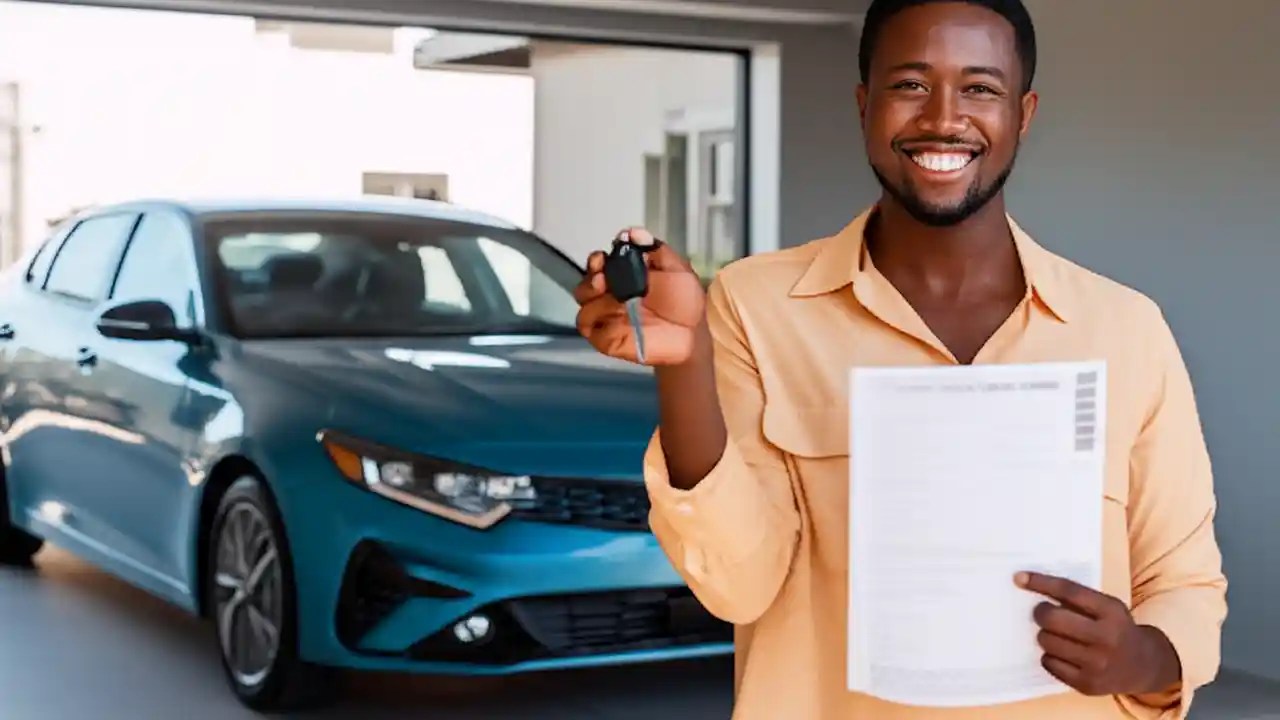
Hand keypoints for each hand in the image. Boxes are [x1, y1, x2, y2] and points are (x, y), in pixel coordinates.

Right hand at [574, 228, 705, 365]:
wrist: (693, 333)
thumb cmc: (685, 301)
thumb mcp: (675, 267)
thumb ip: (653, 249)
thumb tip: (632, 233)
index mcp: (624, 277)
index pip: (598, 265)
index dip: (596, 261)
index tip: (601, 260)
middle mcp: (612, 296)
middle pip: (584, 287)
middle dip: (589, 281)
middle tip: (602, 280)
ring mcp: (608, 318)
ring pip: (584, 308)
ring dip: (596, 303)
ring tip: (617, 302)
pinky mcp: (607, 339)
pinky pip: (590, 329)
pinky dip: (598, 322)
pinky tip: (616, 319)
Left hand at [1016, 572, 1180, 696]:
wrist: (1143, 665)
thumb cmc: (1115, 628)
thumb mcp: (1107, 607)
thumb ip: (1077, 599)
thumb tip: (1030, 585)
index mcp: (1112, 611)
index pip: (1069, 591)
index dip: (1041, 583)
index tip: (1019, 578)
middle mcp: (1107, 638)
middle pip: (1053, 619)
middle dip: (1041, 613)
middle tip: (1042, 613)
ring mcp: (1097, 664)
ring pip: (1047, 642)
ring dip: (1044, 635)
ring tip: (1056, 635)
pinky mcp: (1087, 684)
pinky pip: (1049, 663)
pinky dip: (1049, 656)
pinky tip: (1062, 653)